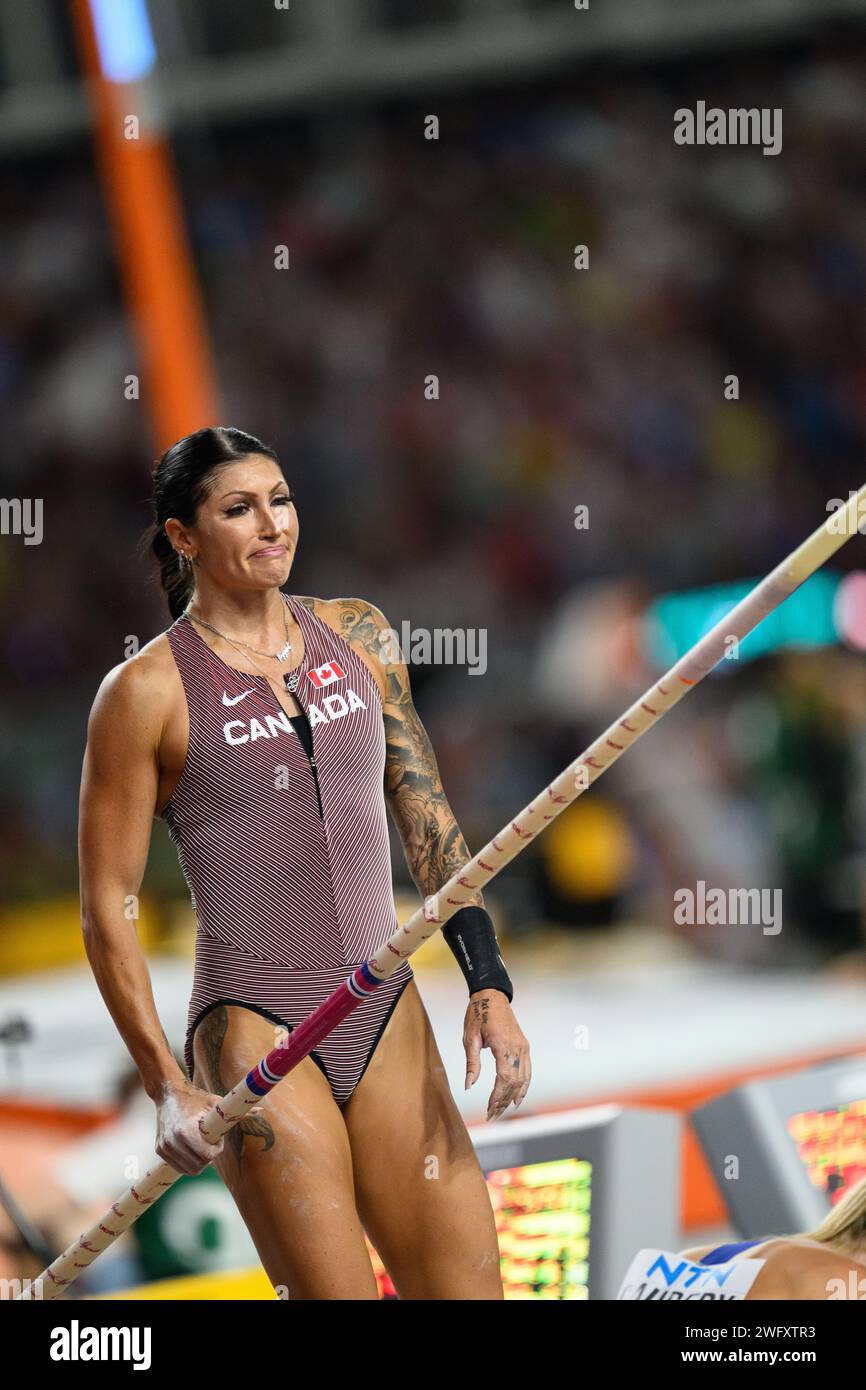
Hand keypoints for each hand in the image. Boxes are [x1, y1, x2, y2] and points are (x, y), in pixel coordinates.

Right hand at [154, 1078, 264, 1175]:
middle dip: (208, 1158)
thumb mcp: (215, 1102)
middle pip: (198, 1166)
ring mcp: (164, 1148)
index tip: (217, 1139)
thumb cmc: (194, 1097)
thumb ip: (237, 1110)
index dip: (216, 1150)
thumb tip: (260, 1111)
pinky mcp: (159, 1151)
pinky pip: (178, 1166)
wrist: (168, 1093)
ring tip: (201, 1144)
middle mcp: (172, 1142)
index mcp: (185, 1131)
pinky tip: (191, 1147)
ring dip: (198, 1162)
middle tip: (211, 1142)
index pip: (206, 1156)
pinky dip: (187, 1161)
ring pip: (188, 1170)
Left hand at [463, 990, 530, 1120]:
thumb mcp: (469, 1037)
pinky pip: (528, 1071)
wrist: (492, 995)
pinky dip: (524, 1087)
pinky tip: (517, 1098)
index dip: (497, 1097)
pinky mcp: (524, 1047)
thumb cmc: (477, 1014)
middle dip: (503, 1101)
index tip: (488, 1109)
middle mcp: (517, 1048)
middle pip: (514, 1082)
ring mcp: (523, 1048)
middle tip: (492, 1115)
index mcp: (503, 1045)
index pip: (503, 1078)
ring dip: (513, 1097)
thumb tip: (469, 1085)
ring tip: (502, 1111)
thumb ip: (472, 1063)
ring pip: (523, 1079)